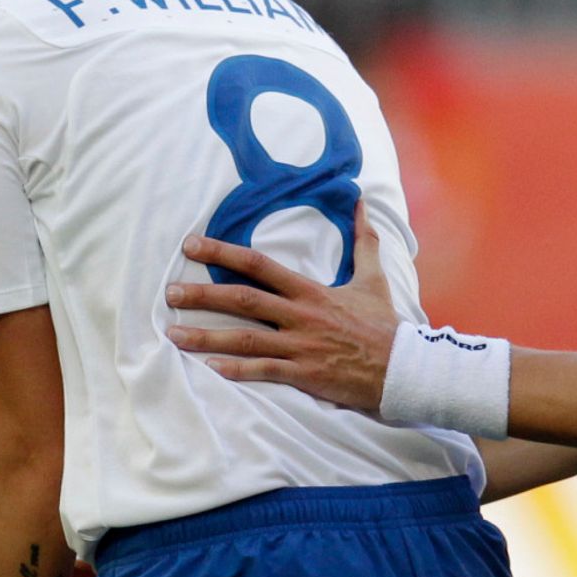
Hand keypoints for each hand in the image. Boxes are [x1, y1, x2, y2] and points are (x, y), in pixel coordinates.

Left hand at [162, 203, 398, 413]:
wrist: (408, 369)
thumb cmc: (386, 325)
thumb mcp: (373, 278)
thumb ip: (363, 240)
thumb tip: (361, 201)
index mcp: (311, 291)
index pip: (259, 265)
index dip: (223, 253)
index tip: (191, 245)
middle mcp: (301, 316)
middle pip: (243, 300)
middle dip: (202, 295)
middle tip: (168, 293)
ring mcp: (301, 346)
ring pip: (246, 339)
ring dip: (207, 337)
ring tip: (173, 334)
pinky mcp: (306, 374)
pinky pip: (265, 372)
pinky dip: (237, 371)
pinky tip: (209, 369)